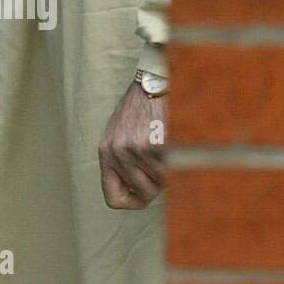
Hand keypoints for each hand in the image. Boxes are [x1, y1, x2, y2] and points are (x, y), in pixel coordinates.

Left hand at [99, 80, 166, 209]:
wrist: (155, 81)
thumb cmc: (142, 108)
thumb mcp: (122, 134)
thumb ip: (124, 162)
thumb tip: (136, 196)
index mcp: (106, 151)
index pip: (113, 198)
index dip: (132, 202)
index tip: (144, 196)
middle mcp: (117, 152)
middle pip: (144, 194)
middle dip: (158, 185)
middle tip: (162, 163)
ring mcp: (135, 148)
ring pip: (161, 182)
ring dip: (170, 169)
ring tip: (166, 144)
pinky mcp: (155, 144)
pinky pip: (172, 168)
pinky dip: (177, 159)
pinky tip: (172, 139)